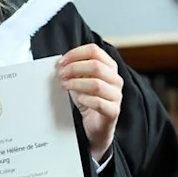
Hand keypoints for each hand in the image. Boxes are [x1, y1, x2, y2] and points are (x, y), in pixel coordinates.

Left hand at [57, 43, 122, 161]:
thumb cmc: (89, 100)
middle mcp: (116, 80)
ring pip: (96, 84)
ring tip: (66, 86)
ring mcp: (116, 96)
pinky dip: (85, 99)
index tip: (62, 61)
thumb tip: (61, 63)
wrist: (96, 125)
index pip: (94, 50)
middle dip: (74, 68)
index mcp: (109, 67)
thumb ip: (74, 70)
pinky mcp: (113, 111)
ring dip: (76, 84)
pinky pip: (98, 102)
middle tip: (62, 75)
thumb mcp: (80, 81)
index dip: (75, 53)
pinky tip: (78, 99)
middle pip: (96, 65)